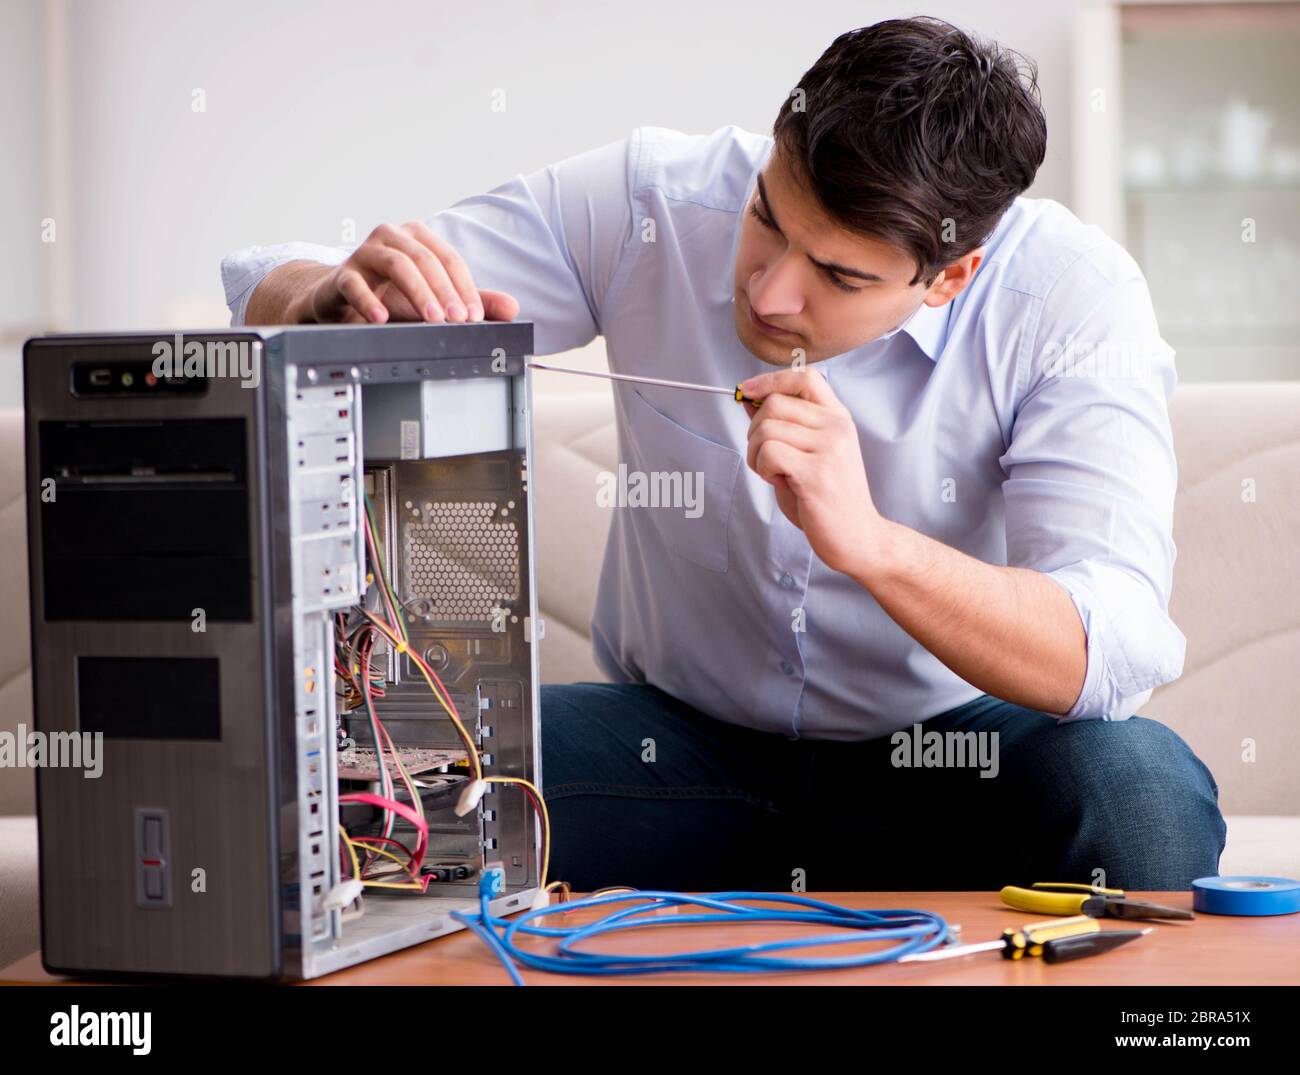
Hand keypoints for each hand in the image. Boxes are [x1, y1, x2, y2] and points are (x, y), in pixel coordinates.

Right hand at [293, 221, 519, 324]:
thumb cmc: (389, 295)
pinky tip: (383, 318)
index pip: (448, 258)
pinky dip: (370, 301)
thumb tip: (512, 308)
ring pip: (396, 264)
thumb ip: (469, 300)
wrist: (342, 302)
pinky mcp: (342, 274)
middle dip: (445, 291)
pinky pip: (355, 284)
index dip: (464, 286)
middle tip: (458, 320)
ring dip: (418, 292)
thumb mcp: (434, 298)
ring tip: (432, 318)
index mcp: (417, 238)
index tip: (475, 316)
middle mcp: (391, 238)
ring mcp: (364, 253)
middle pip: (425, 259)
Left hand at [739, 367, 884, 575]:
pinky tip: (780, 481)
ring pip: (766, 429)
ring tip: (775, 473)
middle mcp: (836, 427)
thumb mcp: (805, 453)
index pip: (803, 376)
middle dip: (754, 430)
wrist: (858, 537)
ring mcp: (829, 448)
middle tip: (766, 457)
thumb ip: (781, 425)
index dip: (769, 380)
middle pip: (774, 404)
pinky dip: (763, 468)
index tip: (746, 391)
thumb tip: (747, 399)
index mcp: (837, 417)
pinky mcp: (816, 472)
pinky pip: (769, 453)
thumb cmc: (829, 498)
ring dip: (756, 454)